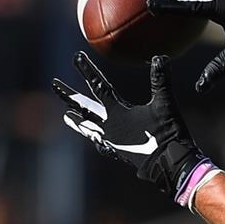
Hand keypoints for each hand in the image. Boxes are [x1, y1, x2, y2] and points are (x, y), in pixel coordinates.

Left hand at [52, 52, 208, 198]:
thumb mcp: (165, 105)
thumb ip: (161, 81)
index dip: (88, 70)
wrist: (170, 166)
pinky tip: (96, 140)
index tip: (77, 57)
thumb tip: (160, 57)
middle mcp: (109, 126)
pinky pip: (102, 144)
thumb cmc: (166, 135)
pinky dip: (97, 139)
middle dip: (69, 95)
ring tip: (67, 115)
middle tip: (55, 84)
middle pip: (84, 108)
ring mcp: (112, 141)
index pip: (99, 87)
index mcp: (116, 113)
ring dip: (77, 121)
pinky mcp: (120, 153)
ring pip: (89, 128)